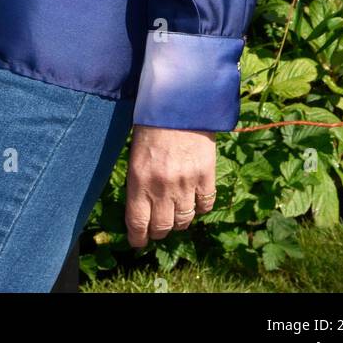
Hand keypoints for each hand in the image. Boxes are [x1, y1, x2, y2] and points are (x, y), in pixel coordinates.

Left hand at [125, 125, 216, 246]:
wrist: (179, 101)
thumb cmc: (152, 123)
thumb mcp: (135, 152)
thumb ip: (139, 180)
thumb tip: (141, 206)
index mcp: (139, 179)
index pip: (137, 222)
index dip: (138, 238)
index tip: (138, 242)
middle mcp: (162, 187)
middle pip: (162, 226)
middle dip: (159, 231)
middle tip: (158, 228)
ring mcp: (186, 183)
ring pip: (184, 220)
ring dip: (179, 220)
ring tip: (176, 213)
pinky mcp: (206, 176)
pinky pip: (205, 205)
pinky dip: (201, 207)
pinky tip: (196, 199)